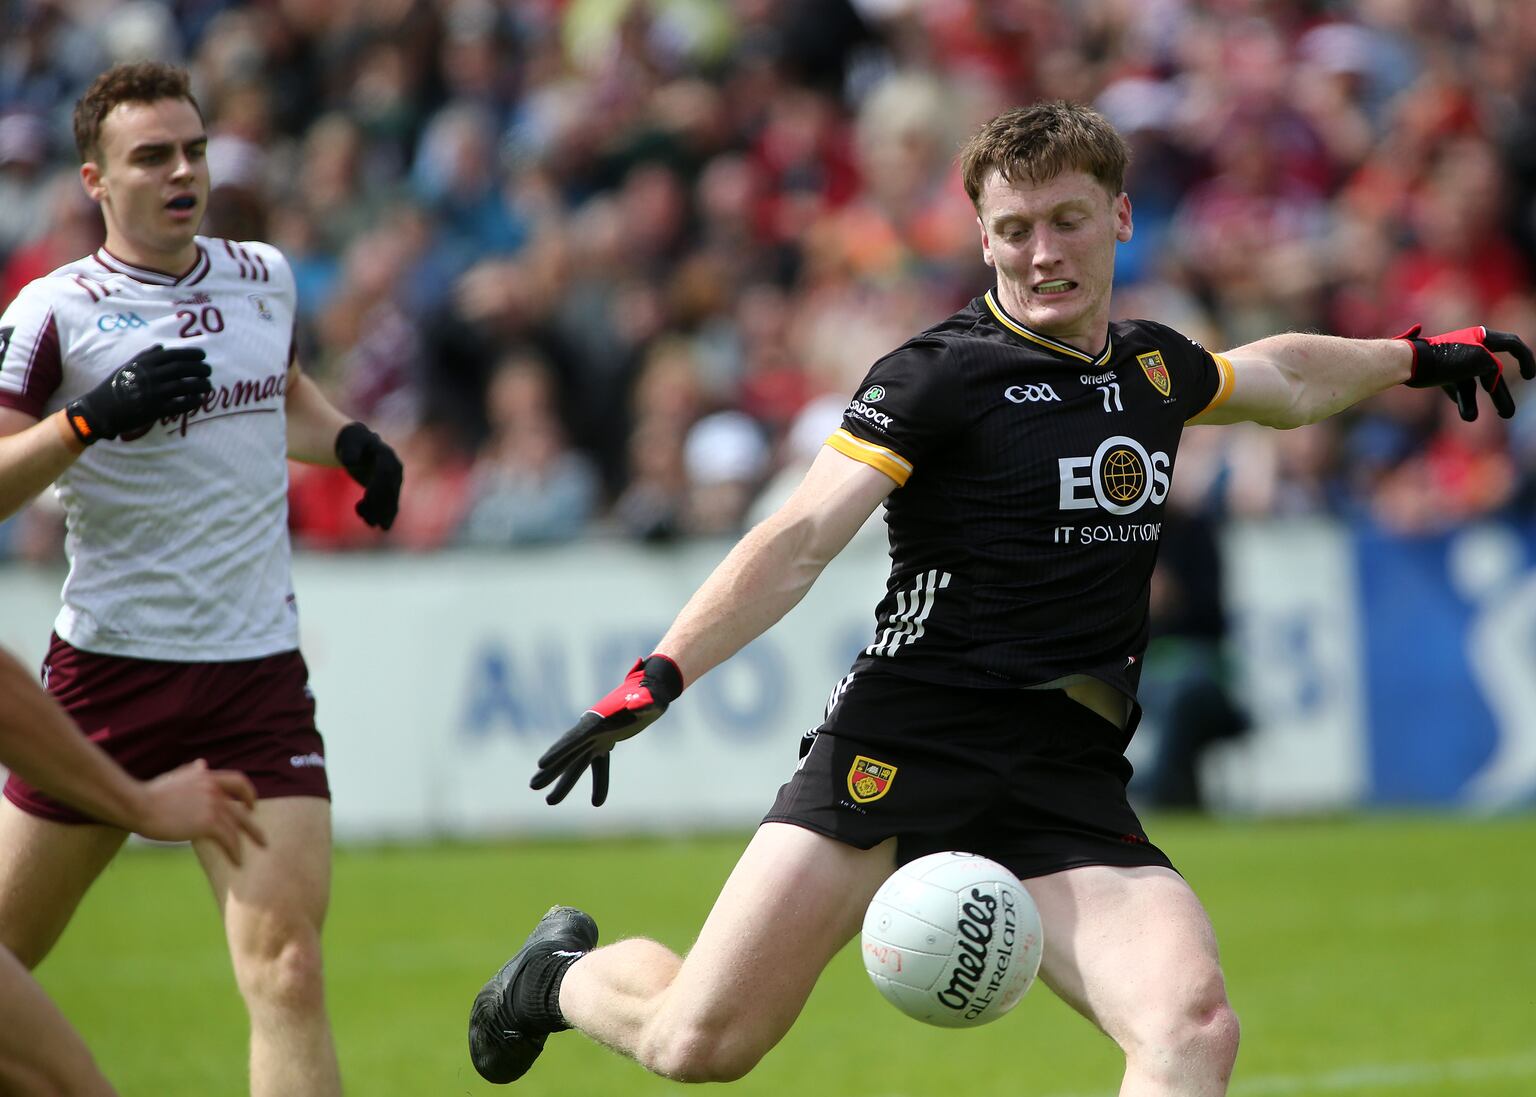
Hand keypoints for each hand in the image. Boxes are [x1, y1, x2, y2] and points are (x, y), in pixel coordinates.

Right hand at [65, 344, 210, 443]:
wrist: (101, 409)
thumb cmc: (116, 386)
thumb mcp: (128, 366)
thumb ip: (146, 356)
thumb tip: (162, 347)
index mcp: (144, 363)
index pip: (174, 355)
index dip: (191, 354)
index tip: (203, 356)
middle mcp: (150, 376)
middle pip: (182, 369)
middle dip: (200, 368)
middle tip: (209, 371)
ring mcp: (153, 393)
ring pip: (185, 386)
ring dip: (201, 385)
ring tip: (208, 385)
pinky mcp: (155, 410)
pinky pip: (180, 404)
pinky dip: (193, 401)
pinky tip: (199, 400)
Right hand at [134, 759, 266, 864]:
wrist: (138, 804)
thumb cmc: (149, 794)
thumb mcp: (174, 776)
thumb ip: (191, 772)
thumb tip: (203, 763)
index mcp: (206, 775)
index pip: (237, 780)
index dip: (248, 793)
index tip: (251, 805)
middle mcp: (214, 787)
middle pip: (242, 806)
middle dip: (253, 825)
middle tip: (262, 838)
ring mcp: (213, 804)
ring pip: (236, 826)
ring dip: (244, 842)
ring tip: (248, 855)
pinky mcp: (209, 822)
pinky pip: (228, 839)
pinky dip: (234, 851)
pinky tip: (237, 861)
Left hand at [335, 422, 402, 528]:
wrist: (358, 446)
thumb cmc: (352, 443)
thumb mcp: (349, 442)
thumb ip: (350, 450)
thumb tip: (350, 461)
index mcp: (386, 455)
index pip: (385, 472)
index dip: (378, 486)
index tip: (366, 498)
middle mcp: (396, 468)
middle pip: (390, 489)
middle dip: (379, 505)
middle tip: (367, 518)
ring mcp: (395, 480)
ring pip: (391, 500)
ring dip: (381, 514)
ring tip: (367, 522)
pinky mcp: (390, 490)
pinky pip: (390, 505)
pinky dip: (382, 516)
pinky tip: (371, 523)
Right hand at [531, 654, 683, 805]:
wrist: (652, 691)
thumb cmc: (650, 694)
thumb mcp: (649, 697)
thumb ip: (643, 703)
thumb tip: (640, 706)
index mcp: (598, 719)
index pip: (575, 737)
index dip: (559, 750)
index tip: (541, 764)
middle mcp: (592, 730)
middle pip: (568, 753)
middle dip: (551, 770)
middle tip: (533, 786)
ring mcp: (598, 737)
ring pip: (578, 763)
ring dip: (565, 783)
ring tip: (549, 802)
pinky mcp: (606, 743)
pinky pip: (599, 766)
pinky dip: (600, 783)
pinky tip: (597, 803)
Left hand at [1398, 325, 1534, 420]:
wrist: (1410, 361)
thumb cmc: (1446, 357)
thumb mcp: (1480, 359)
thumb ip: (1492, 369)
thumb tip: (1491, 382)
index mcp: (1482, 338)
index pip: (1512, 345)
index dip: (1525, 359)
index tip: (1528, 377)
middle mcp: (1470, 348)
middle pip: (1492, 373)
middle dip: (1500, 394)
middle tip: (1507, 413)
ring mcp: (1456, 362)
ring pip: (1474, 384)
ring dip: (1478, 402)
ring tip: (1484, 418)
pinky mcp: (1442, 374)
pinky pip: (1458, 388)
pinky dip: (1463, 400)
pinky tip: (1467, 414)